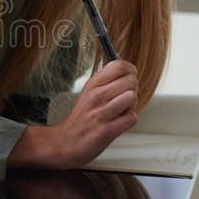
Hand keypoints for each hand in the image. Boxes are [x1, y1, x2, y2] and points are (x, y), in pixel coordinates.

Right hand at [8, 58, 138, 168]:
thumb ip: (105, 75)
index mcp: (93, 83)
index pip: (119, 65)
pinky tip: (118, 122)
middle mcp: (97, 96)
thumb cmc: (82, 116)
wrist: (66, 142)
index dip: (130, 70)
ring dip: (130, 106)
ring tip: (120, 110)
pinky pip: (132, 118)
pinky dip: (128, 121)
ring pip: (132, 98)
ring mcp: (101, 113)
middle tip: (122, 97)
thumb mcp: (89, 90)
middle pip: (130, 81)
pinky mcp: (107, 130)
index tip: (128, 76)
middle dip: (132, 89)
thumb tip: (118, 56)